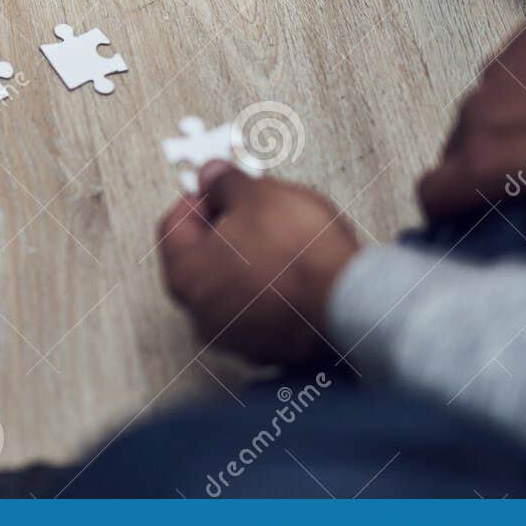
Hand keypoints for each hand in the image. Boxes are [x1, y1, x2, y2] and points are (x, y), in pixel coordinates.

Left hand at [159, 162, 359, 365]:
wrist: (351, 303)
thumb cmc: (301, 255)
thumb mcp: (258, 195)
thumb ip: (224, 183)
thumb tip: (212, 177)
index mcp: (186, 275)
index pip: (173, 227)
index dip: (195, 199)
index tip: (215, 188)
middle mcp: (201, 314)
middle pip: (199, 259)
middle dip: (221, 230)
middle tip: (246, 209)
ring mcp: (234, 336)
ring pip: (228, 287)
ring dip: (244, 261)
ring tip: (275, 238)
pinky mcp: (268, 348)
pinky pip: (257, 309)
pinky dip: (266, 288)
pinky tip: (290, 270)